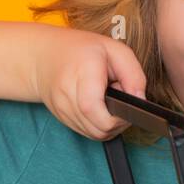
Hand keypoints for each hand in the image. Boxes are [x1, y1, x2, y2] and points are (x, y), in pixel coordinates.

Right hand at [30, 28, 147, 139]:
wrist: (43, 56)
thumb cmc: (82, 50)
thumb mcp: (115, 50)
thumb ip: (133, 74)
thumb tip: (141, 100)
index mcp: (82, 71)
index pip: (93, 108)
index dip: (117, 116)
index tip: (127, 105)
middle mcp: (67, 92)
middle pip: (99, 127)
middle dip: (118, 120)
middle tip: (119, 98)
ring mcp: (62, 108)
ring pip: (95, 134)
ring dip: (109, 124)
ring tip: (108, 100)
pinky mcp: (62, 118)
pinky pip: (88, 132)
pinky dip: (99, 124)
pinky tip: (99, 106)